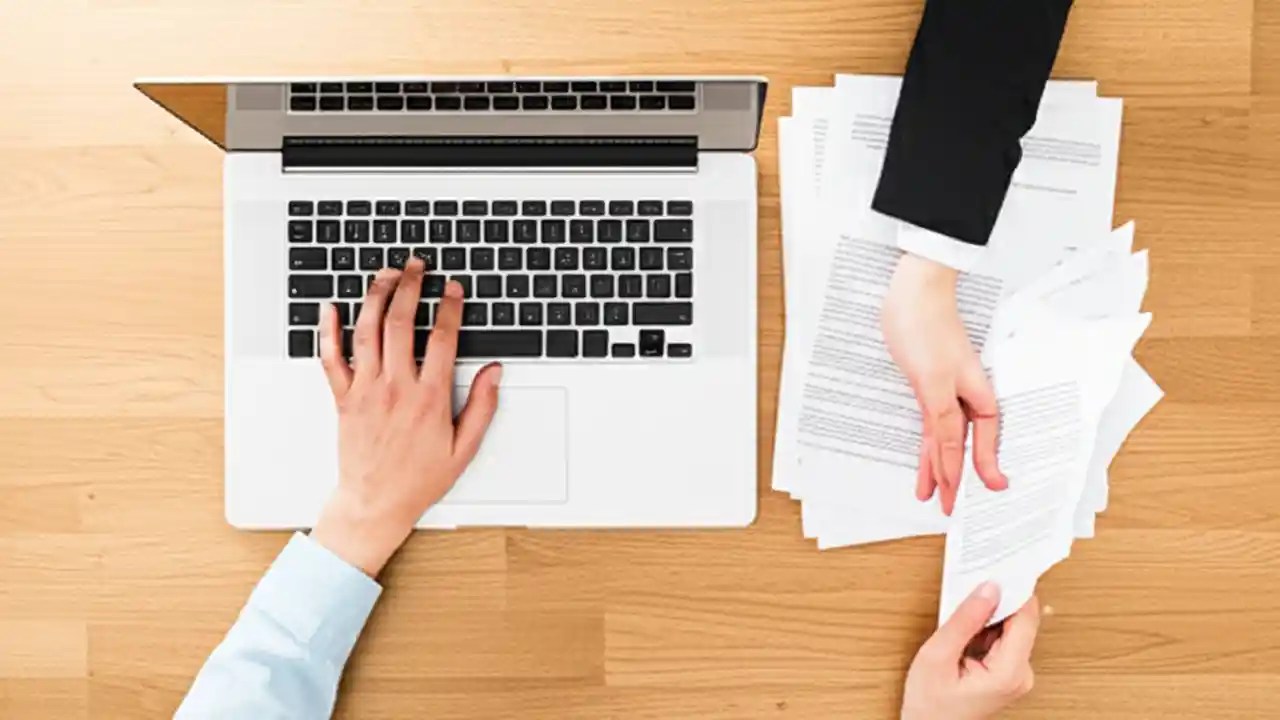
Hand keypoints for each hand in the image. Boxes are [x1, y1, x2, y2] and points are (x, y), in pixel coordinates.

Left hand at [309, 258, 501, 575]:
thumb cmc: (419, 479)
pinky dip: (328, 330)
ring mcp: (365, 391)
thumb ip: (483, 407)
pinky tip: (330, 308)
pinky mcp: (343, 398)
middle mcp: (395, 388)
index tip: (453, 289)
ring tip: (386, 274)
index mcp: (429, 398)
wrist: (375, 502)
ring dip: (376, 297)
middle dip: (410, 287)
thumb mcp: (464, 448)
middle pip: (401, 323)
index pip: (442, 339)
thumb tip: (494, 372)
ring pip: (367, 331)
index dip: (449, 307)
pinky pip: (330, 358)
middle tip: (417, 266)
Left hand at [881, 253, 1005, 514]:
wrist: (912, 293)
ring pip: (943, 438)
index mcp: (976, 395)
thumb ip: (944, 422)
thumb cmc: (927, 328)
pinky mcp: (927, 386)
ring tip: (928, 493)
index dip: (983, 467)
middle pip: (961, 444)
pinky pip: (930, 424)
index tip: (992, 490)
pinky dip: (926, 443)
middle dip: (955, 476)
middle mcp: (963, 396)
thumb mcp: (935, 383)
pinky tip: (924, 459)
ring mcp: (944, 391)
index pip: (980, 441)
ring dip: (936, 465)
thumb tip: (952, 457)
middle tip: (949, 507)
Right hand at [901, 583, 1040, 719]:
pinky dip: (986, 628)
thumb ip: (964, 620)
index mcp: (1009, 672)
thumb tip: (988, 588)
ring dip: (989, 615)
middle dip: (998, 601)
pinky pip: (1003, 639)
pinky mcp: (1008, 673)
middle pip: (1020, 621)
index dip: (1016, 589)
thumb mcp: (938, 656)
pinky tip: (966, 631)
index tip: (1004, 568)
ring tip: (963, 614)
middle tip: (975, 585)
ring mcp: (1016, 675)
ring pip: (1011, 628)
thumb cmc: (930, 704)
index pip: (1026, 618)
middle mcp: (1020, 674)